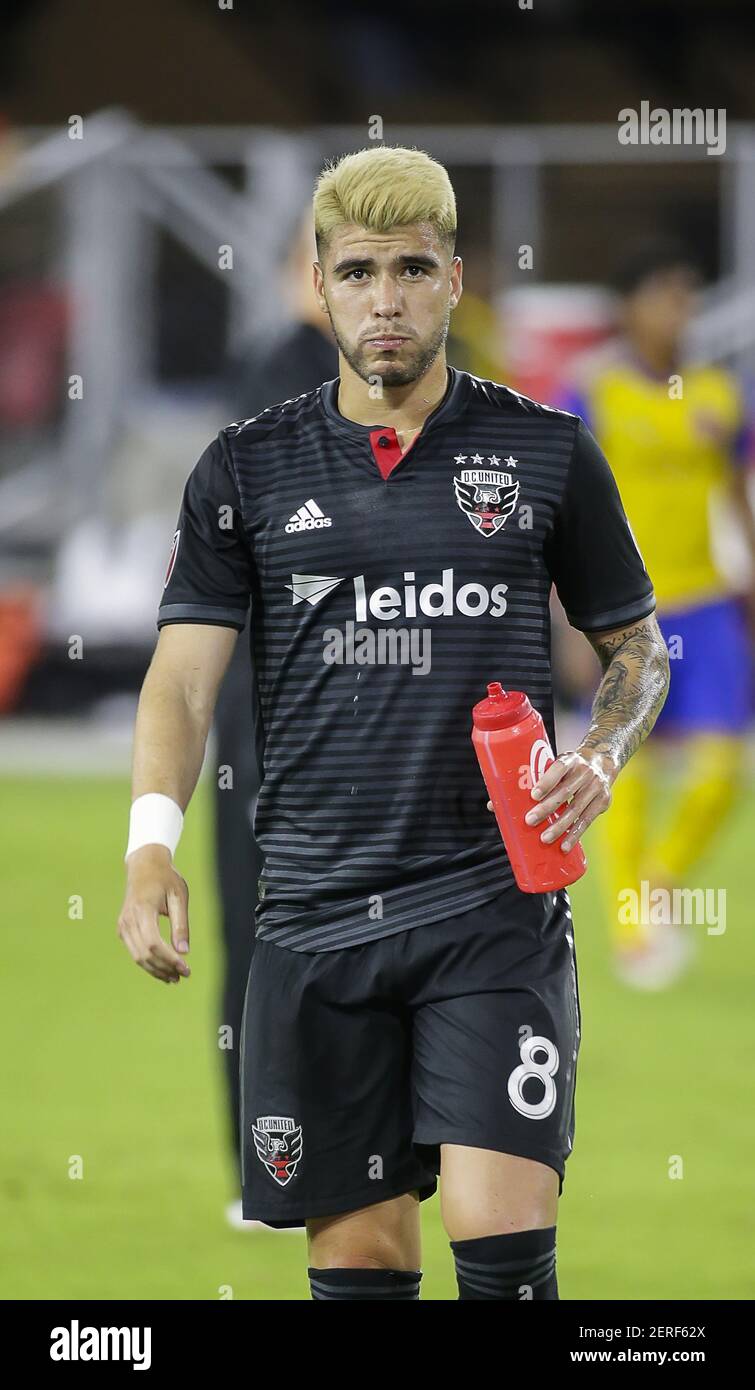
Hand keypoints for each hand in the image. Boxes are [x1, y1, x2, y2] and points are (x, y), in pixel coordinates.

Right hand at [117, 845, 190, 983]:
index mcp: (143, 909)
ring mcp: (123, 925)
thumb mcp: (179, 896)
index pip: (153, 944)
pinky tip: (163, 969)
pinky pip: (135, 951)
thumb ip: (181, 924)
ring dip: (156, 970)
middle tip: (185, 976)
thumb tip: (184, 952)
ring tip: (175, 978)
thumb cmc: (165, 878)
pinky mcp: (123, 929)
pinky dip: (149, 963)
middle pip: (144, 954)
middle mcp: (129, 919)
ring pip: (137, 957)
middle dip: (165, 968)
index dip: (169, 960)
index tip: (186, 968)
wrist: (144, 865)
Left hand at [487, 747, 615, 852]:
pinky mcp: (603, 802)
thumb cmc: (567, 768)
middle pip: (565, 792)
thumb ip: (528, 783)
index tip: (533, 795)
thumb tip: (494, 805)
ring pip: (576, 809)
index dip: (546, 781)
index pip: (558, 768)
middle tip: (529, 821)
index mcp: (570, 760)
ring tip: (544, 838)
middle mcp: (585, 772)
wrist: (602, 762)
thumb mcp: (553, 765)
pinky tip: (564, 846)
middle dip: (547, 808)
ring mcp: (596, 787)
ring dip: (560, 826)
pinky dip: (574, 835)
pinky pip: (587, 821)